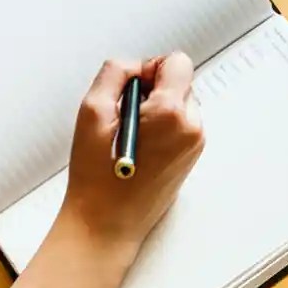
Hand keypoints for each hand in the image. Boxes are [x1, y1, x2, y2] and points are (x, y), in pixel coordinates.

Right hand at [61, 53, 205, 250]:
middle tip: (125, 116)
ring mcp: (195, 143)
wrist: (107, 225)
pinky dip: (162, 126)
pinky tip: (141, 147)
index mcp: (171, 113)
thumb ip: (114, 74)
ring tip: (131, 136)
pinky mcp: (192, 155)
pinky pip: (180, 123)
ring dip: (157, 109)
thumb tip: (132, 65)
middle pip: (180, 81)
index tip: (131, 88)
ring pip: (180, 102)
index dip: (149, 68)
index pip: (177, 62)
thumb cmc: (97, 179)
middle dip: (152, 90)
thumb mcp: (92, 113)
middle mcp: (191, 127)